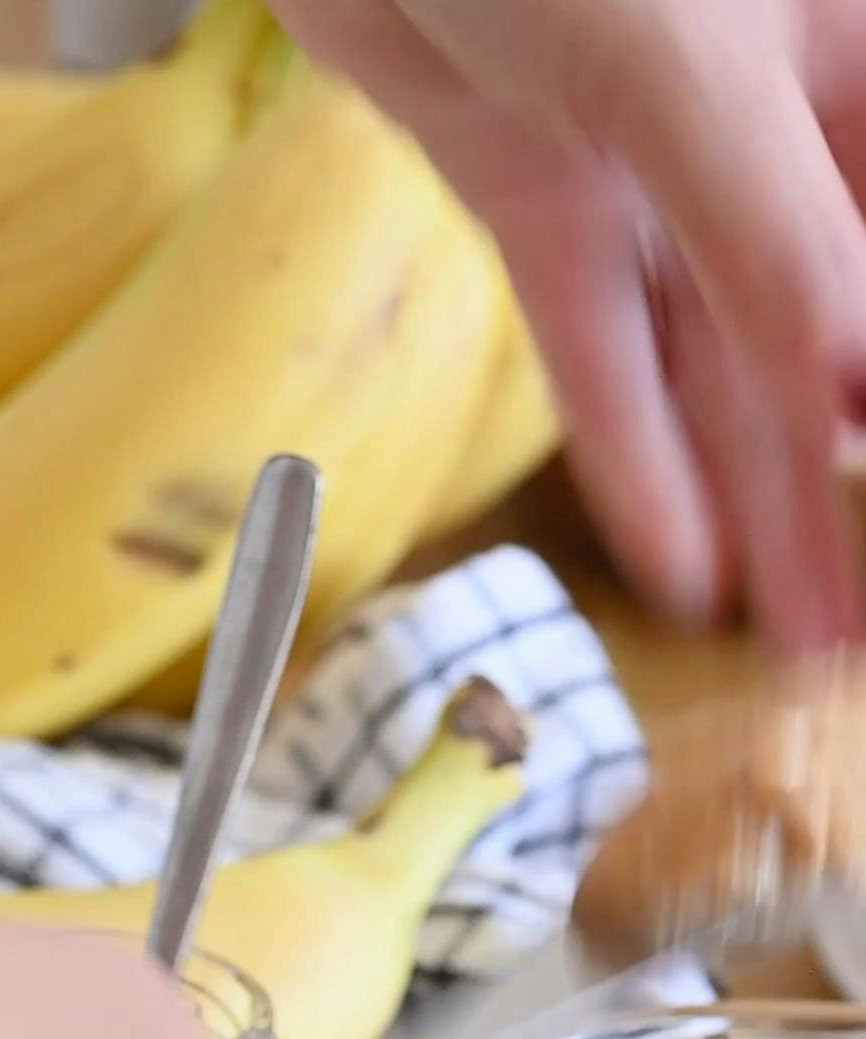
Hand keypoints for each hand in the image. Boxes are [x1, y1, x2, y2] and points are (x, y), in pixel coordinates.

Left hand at [283, 0, 865, 649]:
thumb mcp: (688, 75)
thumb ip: (786, 244)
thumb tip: (861, 405)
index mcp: (859, 46)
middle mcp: (786, 97)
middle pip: (833, 324)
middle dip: (848, 480)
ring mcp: (661, 136)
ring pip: (727, 348)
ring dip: (759, 494)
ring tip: (800, 641)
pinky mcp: (542, 163)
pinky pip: (604, 330)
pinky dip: (636, 442)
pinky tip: (680, 564)